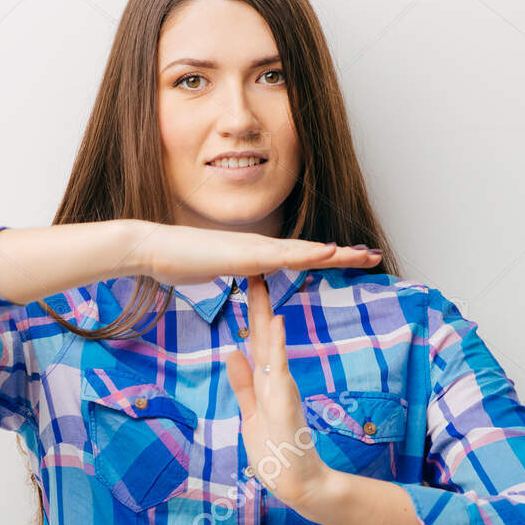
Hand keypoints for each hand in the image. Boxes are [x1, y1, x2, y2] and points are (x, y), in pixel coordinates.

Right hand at [137, 223, 382, 287]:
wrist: (151, 247)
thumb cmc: (175, 260)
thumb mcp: (212, 272)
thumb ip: (231, 273)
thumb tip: (240, 277)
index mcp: (255, 255)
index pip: (298, 258)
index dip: (326, 258)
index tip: (351, 258)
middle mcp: (260, 248)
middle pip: (310, 252)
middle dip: (343, 255)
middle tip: (373, 255)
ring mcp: (254, 249)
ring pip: (303, 252)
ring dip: (335, 254)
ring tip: (362, 255)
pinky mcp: (244, 255)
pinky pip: (282, 256)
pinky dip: (308, 253)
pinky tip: (329, 252)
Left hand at [224, 274, 337, 513]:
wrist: (299, 483)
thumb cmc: (278, 452)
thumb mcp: (251, 413)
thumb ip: (243, 384)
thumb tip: (233, 352)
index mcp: (265, 383)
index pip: (256, 341)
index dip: (251, 314)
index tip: (247, 284)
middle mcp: (275, 381)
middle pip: (263, 336)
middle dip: (258, 303)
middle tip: (254, 268)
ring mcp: (281, 390)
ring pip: (270, 346)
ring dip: (265, 315)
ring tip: (262, 284)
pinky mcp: (285, 403)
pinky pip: (279, 371)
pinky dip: (276, 347)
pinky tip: (275, 323)